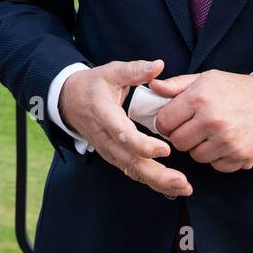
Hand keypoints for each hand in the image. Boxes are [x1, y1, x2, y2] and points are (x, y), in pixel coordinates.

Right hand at [60, 59, 191, 197]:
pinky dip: (152, 181)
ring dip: (158, 182)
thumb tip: (158, 65)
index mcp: (104, 115)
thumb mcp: (111, 72)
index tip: (165, 150)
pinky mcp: (113, 156)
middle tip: (182, 182)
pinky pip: (132, 171)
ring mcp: (108, 150)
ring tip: (183, 188)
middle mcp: (105, 138)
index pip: (123, 135)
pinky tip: (172, 187)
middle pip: (130, 161)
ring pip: (132, 171)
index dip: (143, 145)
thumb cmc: (92, 86)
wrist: (69, 102)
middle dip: (157, 174)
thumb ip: (135, 70)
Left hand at [150, 70, 252, 171]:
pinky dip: (217, 157)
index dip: (165, 122)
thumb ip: (175, 85)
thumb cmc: (234, 90)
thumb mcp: (204, 79)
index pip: (164, 122)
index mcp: (200, 98)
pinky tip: (225, 142)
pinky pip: (215, 165)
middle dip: (181, 136)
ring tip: (211, 133)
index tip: (173, 121)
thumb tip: (151, 87)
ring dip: (199, 147)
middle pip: (177, 142)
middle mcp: (212, 120)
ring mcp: (226, 141)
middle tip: (193, 127)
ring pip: (195, 156)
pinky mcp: (239, 156)